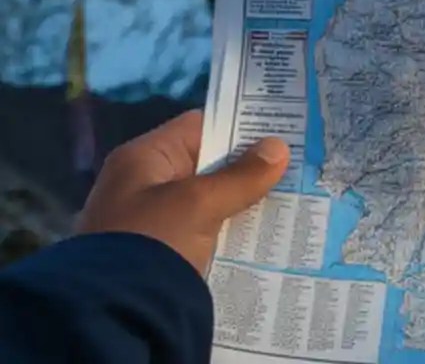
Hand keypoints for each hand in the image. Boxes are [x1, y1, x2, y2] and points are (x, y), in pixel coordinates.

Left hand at [77, 110, 288, 273]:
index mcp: (143, 159)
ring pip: (209, 199)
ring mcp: (154, 218)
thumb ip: (241, 176)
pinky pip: (205, 229)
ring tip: (292, 197)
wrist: (116, 310)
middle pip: (206, 164)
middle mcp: (145, 183)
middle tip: (296, 164)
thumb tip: (279, 147)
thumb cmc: (153, 239)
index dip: (239, 126)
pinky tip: (265, 232)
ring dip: (242, 200)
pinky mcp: (163, 250)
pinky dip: (231, 228)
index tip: (281, 129)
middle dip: (248, 166)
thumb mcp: (200, 203)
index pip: (198, 127)